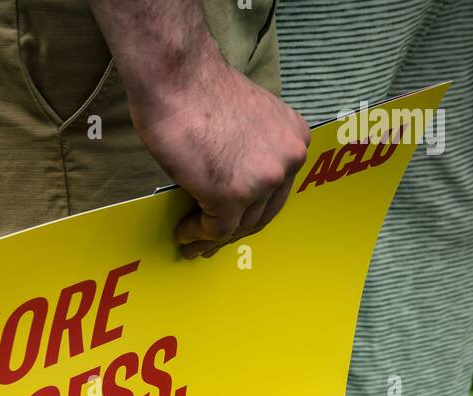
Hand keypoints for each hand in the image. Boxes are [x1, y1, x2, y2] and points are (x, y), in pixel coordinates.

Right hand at [131, 57, 310, 257]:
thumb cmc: (200, 91)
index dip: (252, 211)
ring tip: (192, 240)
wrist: (177, 77)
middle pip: (262, 213)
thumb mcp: (248, 122)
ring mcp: (262, 180)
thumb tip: (235, 182)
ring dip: (212, 238)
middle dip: (235, 230)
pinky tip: (184, 234)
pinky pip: (216, 230)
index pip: (277, 190)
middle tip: (211, 241)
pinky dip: (198, 235)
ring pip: (240, 225)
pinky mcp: (231, 196)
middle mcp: (287, 161)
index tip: (234, 222)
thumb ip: (253, 151)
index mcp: (295, 139)